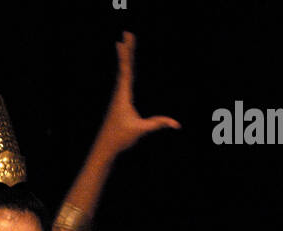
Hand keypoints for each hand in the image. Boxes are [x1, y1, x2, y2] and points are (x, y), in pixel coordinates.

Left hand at [97, 32, 180, 158]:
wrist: (105, 146)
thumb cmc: (121, 138)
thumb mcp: (141, 130)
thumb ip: (158, 124)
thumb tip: (177, 124)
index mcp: (123, 96)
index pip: (126, 71)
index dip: (125, 55)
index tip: (123, 41)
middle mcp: (119, 93)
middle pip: (124, 67)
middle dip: (127, 50)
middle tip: (127, 33)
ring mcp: (118, 96)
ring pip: (122, 72)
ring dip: (125, 57)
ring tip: (124, 43)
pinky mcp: (119, 101)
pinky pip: (123, 80)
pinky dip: (125, 69)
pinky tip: (126, 66)